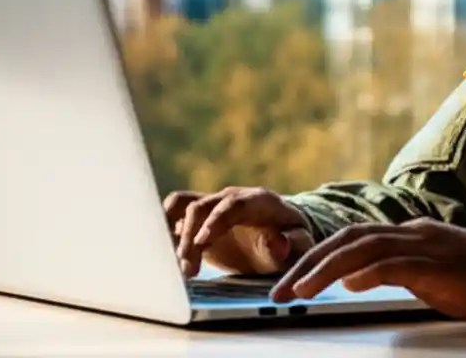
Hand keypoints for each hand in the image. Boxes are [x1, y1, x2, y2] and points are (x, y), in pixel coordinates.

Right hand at [162, 187, 313, 277]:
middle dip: (190, 236)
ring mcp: (213, 205)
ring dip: (172, 231)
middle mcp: (231, 198)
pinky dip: (165, 230)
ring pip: (182, 205)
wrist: (282, 235)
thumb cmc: (293, 240)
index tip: (201, 242)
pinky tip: (164, 254)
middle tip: (187, 269)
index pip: (233, 204)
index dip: (215, 221)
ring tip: (174, 262)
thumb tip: (278, 242)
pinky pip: (174, 214)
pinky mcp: (199, 218)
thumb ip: (294, 244)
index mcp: (258, 201)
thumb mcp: (301, 245)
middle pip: (202, 206)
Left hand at [270, 218, 465, 329]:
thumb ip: (392, 272)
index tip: (289, 281)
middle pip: (349, 238)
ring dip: (326, 270)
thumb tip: (353, 279)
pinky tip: (349, 285)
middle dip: (308, 263)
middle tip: (279, 292)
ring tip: (299, 292)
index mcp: (408, 234)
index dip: (316, 256)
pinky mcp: (442, 265)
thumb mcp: (427, 277)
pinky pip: (399, 265)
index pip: (351, 238)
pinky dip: (370, 273)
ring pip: (365, 248)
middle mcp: (413, 232)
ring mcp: (428, 245)